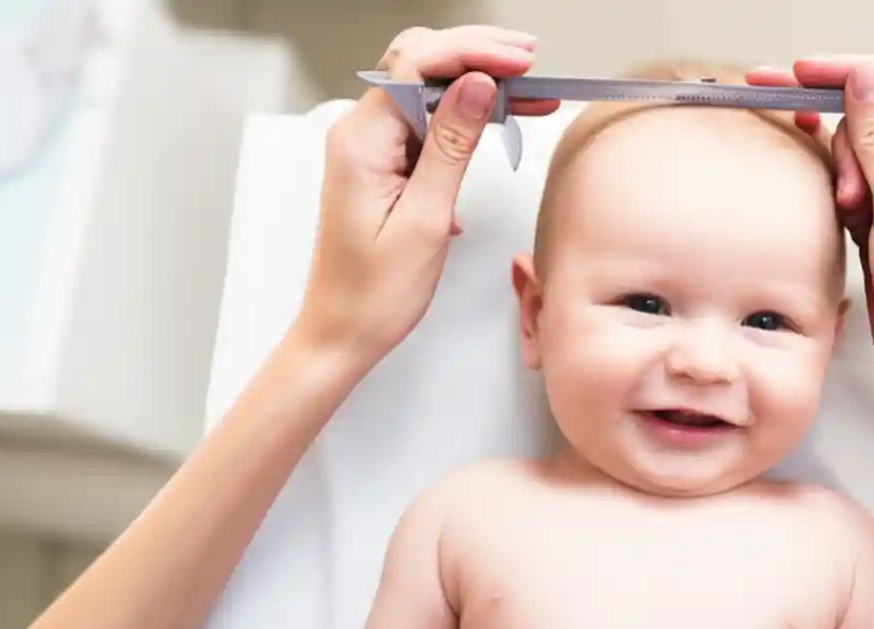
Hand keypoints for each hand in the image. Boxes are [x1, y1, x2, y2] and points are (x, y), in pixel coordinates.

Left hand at [295, 25, 559, 368]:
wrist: (342, 331)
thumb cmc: (374, 292)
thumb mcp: (425, 219)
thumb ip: (452, 146)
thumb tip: (478, 87)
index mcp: (361, 142)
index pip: (417, 64)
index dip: (472, 53)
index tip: (520, 61)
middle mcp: (359, 134)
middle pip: (419, 63)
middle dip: (476, 55)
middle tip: (530, 63)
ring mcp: (370, 147)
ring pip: (426, 90)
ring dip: (476, 84)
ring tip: (529, 90)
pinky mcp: (383, 164)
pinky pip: (425, 122)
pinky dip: (464, 116)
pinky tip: (498, 122)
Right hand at [747, 58, 873, 410]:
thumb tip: (864, 77)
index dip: (849, 72)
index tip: (800, 70)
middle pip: (868, 115)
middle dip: (846, 144)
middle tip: (845, 189)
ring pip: (851, 152)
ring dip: (841, 176)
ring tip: (854, 217)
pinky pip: (844, 185)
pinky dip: (833, 193)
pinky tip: (835, 206)